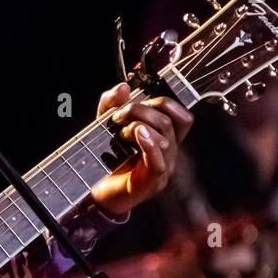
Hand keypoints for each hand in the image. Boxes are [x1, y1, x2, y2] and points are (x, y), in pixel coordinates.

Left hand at [89, 83, 192, 216]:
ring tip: (118, 132)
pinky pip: (159, 162)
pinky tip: (136, 134)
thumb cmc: (105, 158)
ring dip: (138, 127)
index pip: (181, 116)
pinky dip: (149, 144)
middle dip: (141, 111)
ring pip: (164, 139)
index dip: (163, 103)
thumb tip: (123, 87)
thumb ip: (112, 104)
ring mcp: (163, 168)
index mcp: (164, 138)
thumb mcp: (105, 124)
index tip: (134, 103)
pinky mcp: (152, 183)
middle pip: (169, 122)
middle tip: (117, 117)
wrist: (95, 190)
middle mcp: (168, 153)